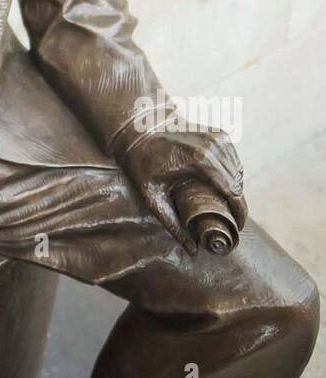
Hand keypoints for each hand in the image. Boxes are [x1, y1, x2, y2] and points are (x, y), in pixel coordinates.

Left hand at [117, 126, 246, 255]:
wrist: (139, 126)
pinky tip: (221, 187)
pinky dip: (231, 175)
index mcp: (200, 160)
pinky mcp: (218, 134)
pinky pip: (233, 160)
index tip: (238, 229)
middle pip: (238, 184)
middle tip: (228, 223)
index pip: (233, 191)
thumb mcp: (152, 196)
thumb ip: (172, 224)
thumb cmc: (142, 161)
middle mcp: (214, 146)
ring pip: (238, 171)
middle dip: (237, 205)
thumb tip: (193, 250)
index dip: (240, 213)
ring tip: (223, 207)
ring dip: (235, 190)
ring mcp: (218, 138)